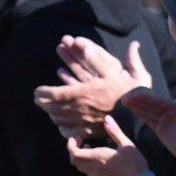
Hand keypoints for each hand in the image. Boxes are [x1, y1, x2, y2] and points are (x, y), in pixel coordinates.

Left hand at [34, 37, 151, 139]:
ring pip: (59, 120)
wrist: (139, 116)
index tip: (37, 90)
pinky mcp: (89, 133)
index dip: (42, 92)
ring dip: (51, 113)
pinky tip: (62, 124)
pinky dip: (62, 128)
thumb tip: (81, 42)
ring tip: (48, 108)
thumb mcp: (111, 70)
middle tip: (38, 98)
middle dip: (43, 103)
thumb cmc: (126, 91)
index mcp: (81, 94)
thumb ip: (94, 57)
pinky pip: (70, 133)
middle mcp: (79, 110)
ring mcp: (83, 123)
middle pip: (52, 108)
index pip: (53, 94)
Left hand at [66, 115, 148, 175]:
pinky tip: (98, 162)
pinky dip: (87, 166)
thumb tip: (106, 118)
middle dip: (74, 151)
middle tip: (82, 142)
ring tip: (90, 149)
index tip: (75, 138)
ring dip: (81, 158)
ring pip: (81, 168)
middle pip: (75, 161)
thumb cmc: (133, 163)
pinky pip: (88, 174)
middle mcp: (93, 168)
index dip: (70, 146)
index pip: (74, 153)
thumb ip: (114, 131)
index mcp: (97, 157)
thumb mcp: (126, 144)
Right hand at [122, 83, 175, 156]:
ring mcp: (166, 121)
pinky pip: (149, 120)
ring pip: (149, 111)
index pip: (160, 101)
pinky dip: (141, 114)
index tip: (135, 95)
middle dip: (139, 101)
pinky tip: (132, 109)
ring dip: (137, 106)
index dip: (147, 98)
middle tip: (126, 98)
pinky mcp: (162, 130)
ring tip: (125, 102)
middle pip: (152, 105)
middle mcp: (172, 112)